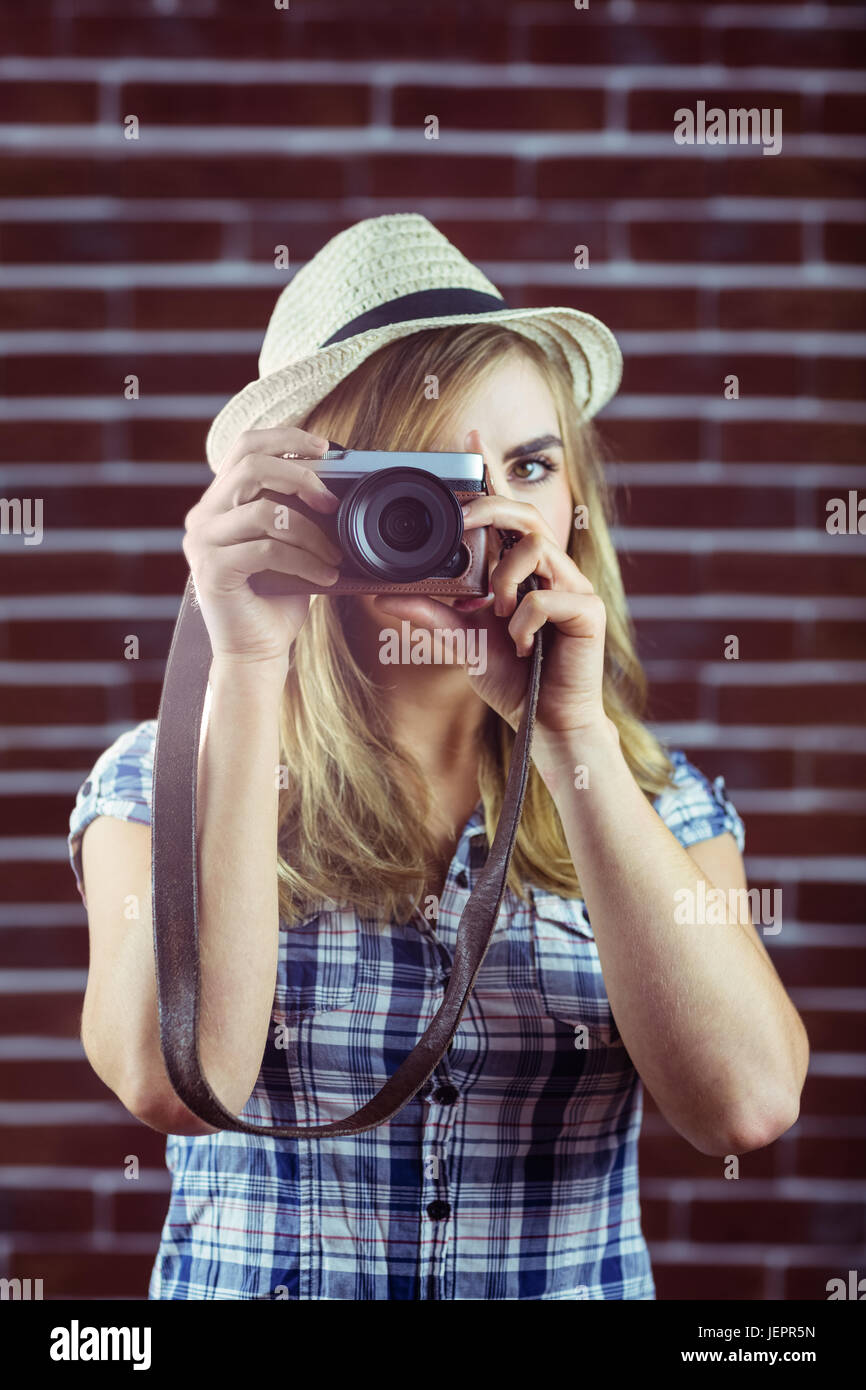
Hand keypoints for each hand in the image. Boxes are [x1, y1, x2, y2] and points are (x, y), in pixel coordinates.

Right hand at [183, 426, 342, 675]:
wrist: (256, 650)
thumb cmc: (277, 598)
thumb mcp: (290, 543)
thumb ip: (296, 509)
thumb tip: (339, 482)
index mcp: (219, 502)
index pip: (245, 446)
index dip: (286, 437)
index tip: (326, 448)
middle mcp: (203, 516)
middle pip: (251, 466)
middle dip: (301, 477)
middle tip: (333, 503)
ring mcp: (202, 543)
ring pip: (264, 511)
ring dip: (312, 532)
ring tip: (335, 555)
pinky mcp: (212, 571)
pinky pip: (267, 550)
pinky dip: (305, 561)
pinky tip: (326, 576)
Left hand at [373, 429, 611, 740]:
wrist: (546, 724)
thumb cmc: (513, 679)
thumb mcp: (462, 643)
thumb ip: (432, 616)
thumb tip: (385, 596)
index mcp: (519, 569)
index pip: (504, 511)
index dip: (490, 472)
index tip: (469, 436)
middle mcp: (549, 569)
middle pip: (524, 513)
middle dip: (491, 507)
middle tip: (462, 519)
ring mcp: (572, 587)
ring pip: (538, 548)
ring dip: (506, 577)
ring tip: (497, 613)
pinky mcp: (589, 611)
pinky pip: (550, 598)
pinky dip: (526, 622)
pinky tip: (524, 646)